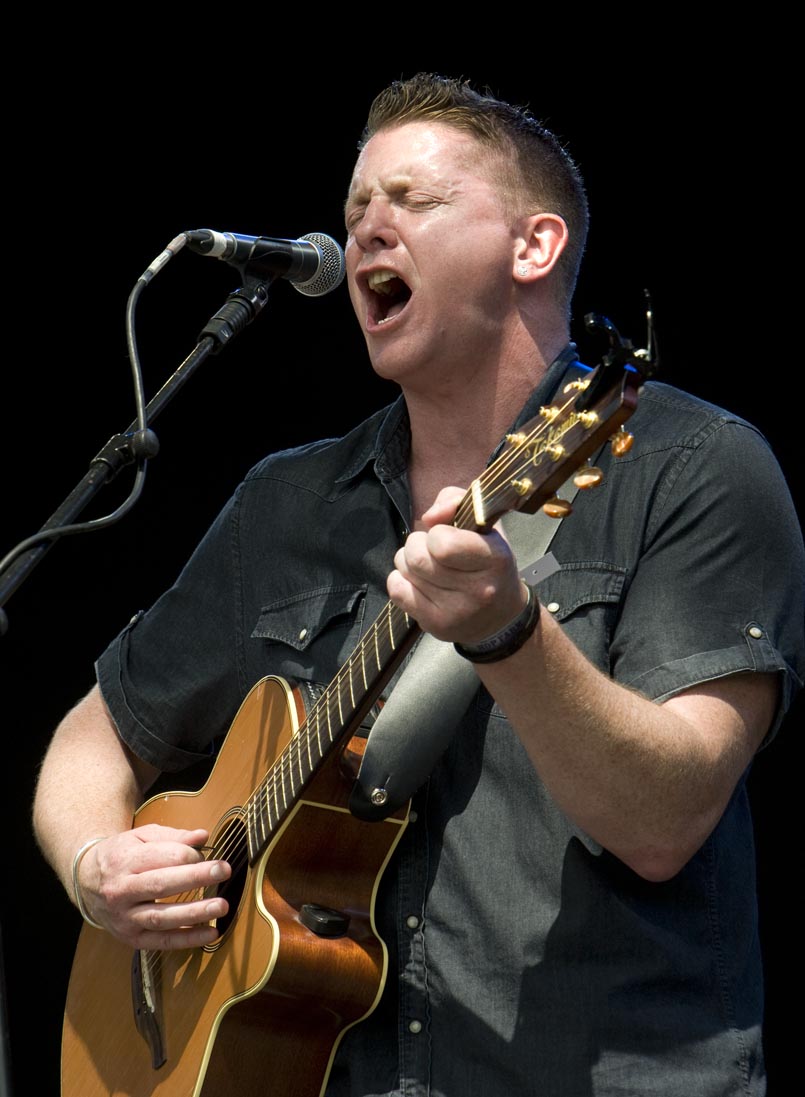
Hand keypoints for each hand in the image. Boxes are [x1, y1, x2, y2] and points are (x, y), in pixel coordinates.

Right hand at [76, 824, 231, 949]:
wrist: (86, 882)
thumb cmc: (121, 856)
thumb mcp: (141, 837)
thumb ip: (173, 836)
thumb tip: (202, 836)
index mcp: (124, 860)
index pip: (161, 857)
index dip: (189, 855)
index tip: (209, 855)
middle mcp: (121, 891)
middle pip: (161, 885)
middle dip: (195, 877)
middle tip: (223, 870)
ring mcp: (125, 918)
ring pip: (161, 917)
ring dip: (194, 913)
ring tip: (221, 905)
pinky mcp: (131, 938)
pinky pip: (162, 942)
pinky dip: (188, 940)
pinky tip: (211, 933)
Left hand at [387, 487, 526, 642]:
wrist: (501, 619)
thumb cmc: (489, 565)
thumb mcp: (484, 525)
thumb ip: (455, 501)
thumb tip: (428, 516)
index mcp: (495, 559)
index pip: (442, 542)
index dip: (437, 534)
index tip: (447, 537)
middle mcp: (478, 590)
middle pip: (416, 556)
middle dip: (418, 545)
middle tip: (432, 551)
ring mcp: (455, 611)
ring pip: (404, 570)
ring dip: (409, 562)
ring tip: (428, 566)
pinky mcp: (435, 625)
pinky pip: (396, 590)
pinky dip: (401, 581)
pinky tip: (419, 583)